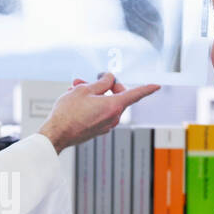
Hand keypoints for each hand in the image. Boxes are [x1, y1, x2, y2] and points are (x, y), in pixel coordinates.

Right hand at [38, 72, 160, 153]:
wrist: (56, 134)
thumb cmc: (68, 113)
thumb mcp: (84, 90)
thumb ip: (101, 82)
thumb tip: (110, 79)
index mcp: (113, 106)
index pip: (135, 94)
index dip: (147, 88)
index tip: (157, 86)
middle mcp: (113, 117)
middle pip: (117, 96)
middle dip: (104, 85)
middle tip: (89, 79)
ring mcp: (105, 125)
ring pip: (105, 103)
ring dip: (94, 94)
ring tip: (75, 88)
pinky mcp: (97, 130)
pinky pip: (99, 112)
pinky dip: (91, 104)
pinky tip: (76, 101)